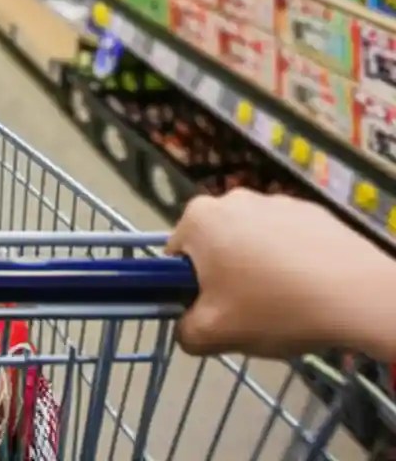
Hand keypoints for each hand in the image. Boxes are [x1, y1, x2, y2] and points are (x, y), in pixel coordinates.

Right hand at [166, 190, 394, 357]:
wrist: (358, 295)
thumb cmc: (273, 308)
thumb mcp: (212, 334)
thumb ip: (183, 331)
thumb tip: (187, 326)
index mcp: (198, 219)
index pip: (175, 256)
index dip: (188, 287)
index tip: (213, 310)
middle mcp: (232, 199)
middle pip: (214, 245)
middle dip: (224, 275)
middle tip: (247, 309)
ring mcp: (276, 200)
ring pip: (251, 241)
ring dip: (257, 266)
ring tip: (284, 301)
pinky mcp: (312, 210)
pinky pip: (288, 238)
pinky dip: (291, 259)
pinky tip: (309, 287)